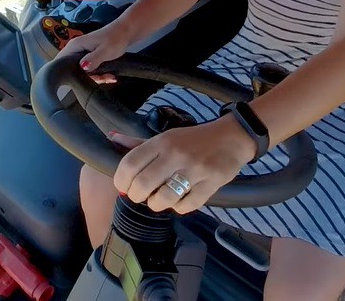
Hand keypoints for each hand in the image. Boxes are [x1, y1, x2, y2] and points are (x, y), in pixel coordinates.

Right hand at [53, 23, 131, 83]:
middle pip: (72, 70)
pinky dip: (98, 74)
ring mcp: (82, 53)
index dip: (68, 74)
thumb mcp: (105, 50)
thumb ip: (94, 59)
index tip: (83, 79)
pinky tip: (108, 75)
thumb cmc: (116, 37)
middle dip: (87, 78)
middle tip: (101, 78)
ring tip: (108, 76)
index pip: (60, 62)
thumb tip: (82, 67)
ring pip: (82, 72)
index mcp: (75, 45)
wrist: (126, 31)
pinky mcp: (89, 57)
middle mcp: (76, 49)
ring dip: (95, 77)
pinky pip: (89, 70)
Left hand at [108, 114, 256, 214]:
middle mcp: (176, 154)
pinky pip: (187, 206)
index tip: (123, 186)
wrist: (232, 137)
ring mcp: (194, 170)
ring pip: (163, 199)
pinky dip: (179, 207)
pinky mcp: (211, 184)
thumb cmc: (193, 140)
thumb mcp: (165, 136)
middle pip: (143, 184)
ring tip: (159, 199)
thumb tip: (112, 138)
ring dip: (157, 204)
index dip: (121, 180)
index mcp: (162, 142)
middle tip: (140, 196)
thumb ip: (138, 143)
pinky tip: (180, 200)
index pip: (130, 163)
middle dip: (136, 195)